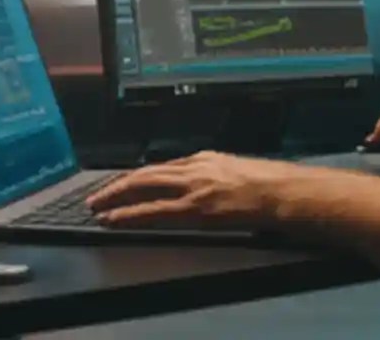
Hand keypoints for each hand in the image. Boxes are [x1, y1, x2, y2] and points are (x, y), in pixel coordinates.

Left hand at [86, 151, 305, 229]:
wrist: (281, 191)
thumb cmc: (269, 184)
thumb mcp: (236, 170)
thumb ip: (215, 176)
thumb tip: (203, 187)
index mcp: (204, 159)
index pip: (162, 167)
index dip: (138, 177)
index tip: (123, 184)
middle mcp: (194, 168)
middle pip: (146, 173)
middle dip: (118, 185)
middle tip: (97, 197)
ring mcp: (192, 187)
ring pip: (143, 187)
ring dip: (116, 198)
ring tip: (98, 208)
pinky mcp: (194, 208)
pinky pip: (154, 211)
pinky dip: (129, 215)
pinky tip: (114, 220)